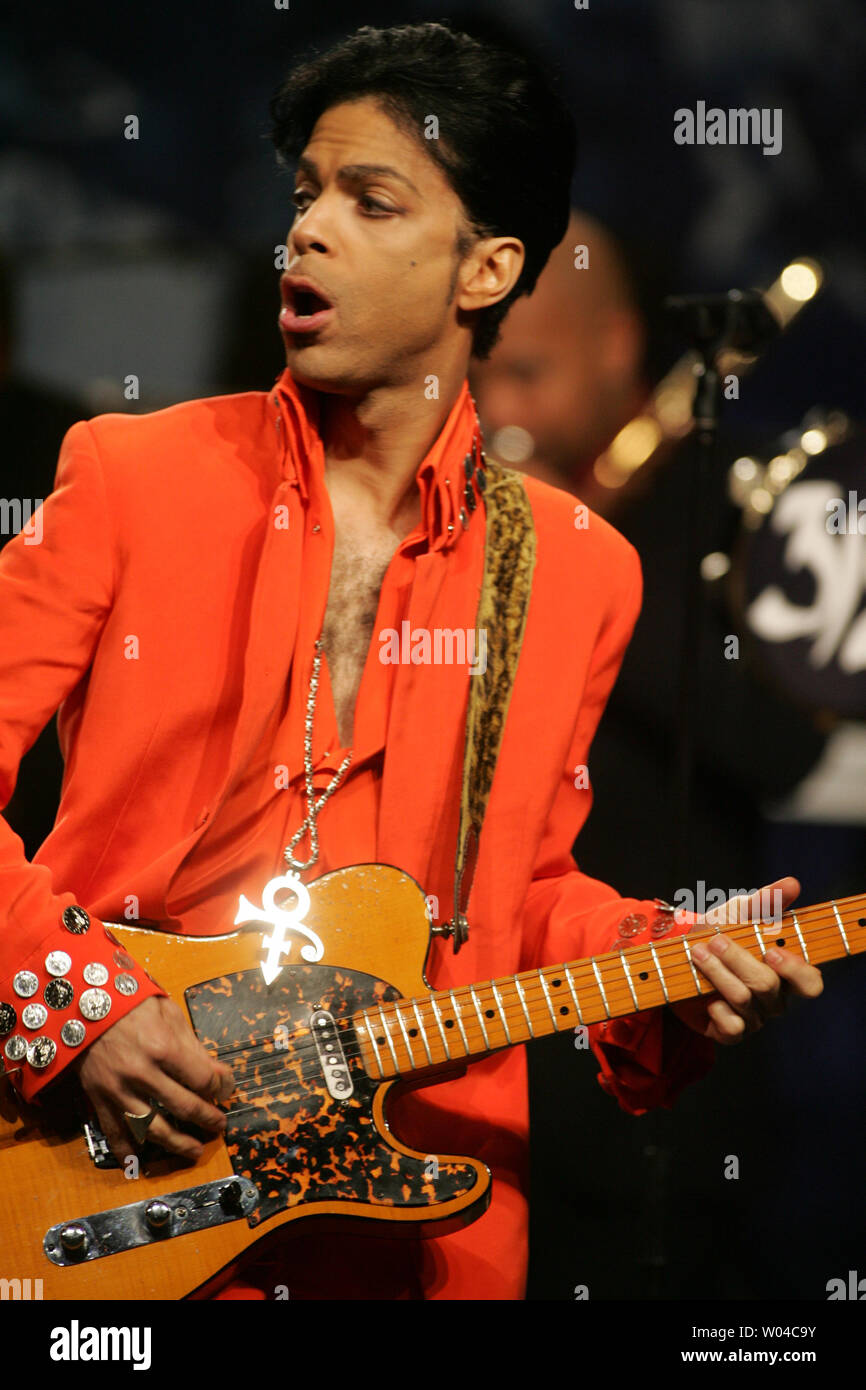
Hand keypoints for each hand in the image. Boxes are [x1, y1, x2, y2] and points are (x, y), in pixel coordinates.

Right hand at [74, 995, 234, 1163]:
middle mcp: (141, 1073)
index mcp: (163, 1047)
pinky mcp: (99, 1098)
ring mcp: (118, 1089)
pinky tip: (139, 1161)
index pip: (202, 1079)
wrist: (83, 1004)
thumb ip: (194, 1047)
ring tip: (194, 1150)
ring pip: (152, 1128)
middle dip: (207, 1119)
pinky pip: (114, 1131)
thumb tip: (219, 1074)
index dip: (221, 1088)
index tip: (226, 1091)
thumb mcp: (169, 1014)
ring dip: (177, 1144)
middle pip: (183, 1107)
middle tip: (219, 1125)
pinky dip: (127, 1151)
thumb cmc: (129, 1004)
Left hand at [670, 876, 823, 1044]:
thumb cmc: (718, 933)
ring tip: (697, 953)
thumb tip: (793, 883)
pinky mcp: (730, 1032)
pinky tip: (704, 996)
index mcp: (785, 972)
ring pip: (744, 1000)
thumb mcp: (738, 912)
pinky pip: (731, 1028)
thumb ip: (766, 900)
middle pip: (768, 986)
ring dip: (717, 973)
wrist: (677, 956)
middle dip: (738, 960)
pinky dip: (715, 1009)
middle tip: (716, 941)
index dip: (796, 971)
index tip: (772, 951)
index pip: (810, 983)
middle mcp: (774, 998)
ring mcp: (754, 1017)